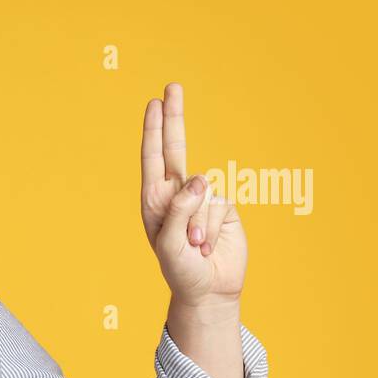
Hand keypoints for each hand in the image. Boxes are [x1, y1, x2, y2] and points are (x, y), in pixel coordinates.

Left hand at [140, 82, 247, 305]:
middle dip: (175, 117)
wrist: (208, 291)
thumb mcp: (170, 245)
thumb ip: (180, 211)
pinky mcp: (224, 206)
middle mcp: (177, 194)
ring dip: (200, 222)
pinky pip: (221, 202)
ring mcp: (202, 199)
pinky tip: (209, 244)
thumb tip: (199, 178)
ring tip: (195, 247)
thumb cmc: (180, 272)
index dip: (154, 130)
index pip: (153, 158)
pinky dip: (213, 225)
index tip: (154, 103)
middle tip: (172, 86)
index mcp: (155, 201)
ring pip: (205, 189)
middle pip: (176, 148)